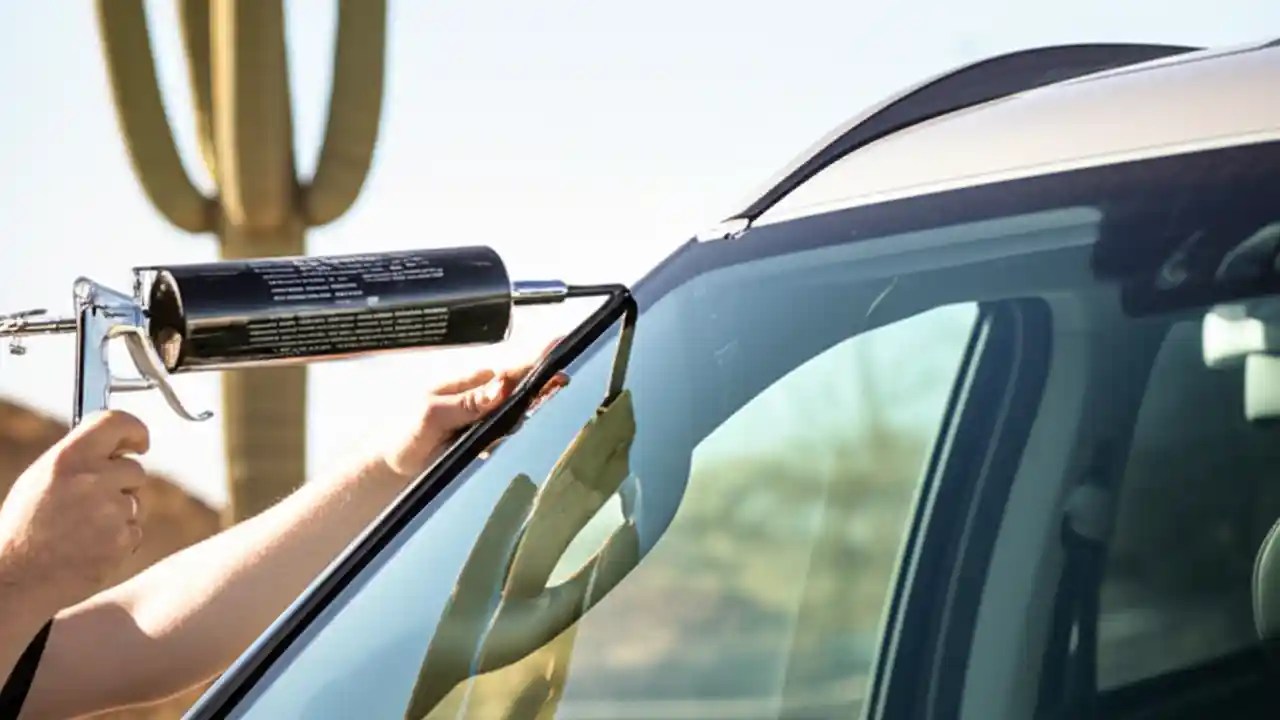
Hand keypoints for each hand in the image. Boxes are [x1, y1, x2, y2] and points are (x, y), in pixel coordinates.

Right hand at [0, 411, 149, 616]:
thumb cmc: (24, 530)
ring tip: (82, 529)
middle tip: (92, 504)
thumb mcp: (39, 481)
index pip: (115, 423)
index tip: (139, 441)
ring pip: (136, 501)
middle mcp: (92, 479)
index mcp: (67, 459)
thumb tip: (112, 446)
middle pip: (134, 469)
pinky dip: (119, 539)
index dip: (134, 430)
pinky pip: (135, 530)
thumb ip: (76, 460)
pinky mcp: (121, 539)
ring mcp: (110, 511)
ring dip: (119, 513)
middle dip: (121, 484)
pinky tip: (89, 547)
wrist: (16, 579)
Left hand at [381, 339, 568, 479]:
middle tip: (563, 379)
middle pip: (526, 387)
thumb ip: (467, 403)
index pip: (512, 369)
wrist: (394, 463)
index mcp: (473, 384)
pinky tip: (510, 430)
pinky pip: (512, 431)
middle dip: (546, 383)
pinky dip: (517, 430)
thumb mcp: (431, 415)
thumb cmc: (406, 433)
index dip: (538, 357)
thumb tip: (503, 387)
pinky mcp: (488, 439)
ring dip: (533, 407)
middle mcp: (485, 398)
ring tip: (531, 403)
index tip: (560, 344)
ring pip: (523, 410)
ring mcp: (488, 418)